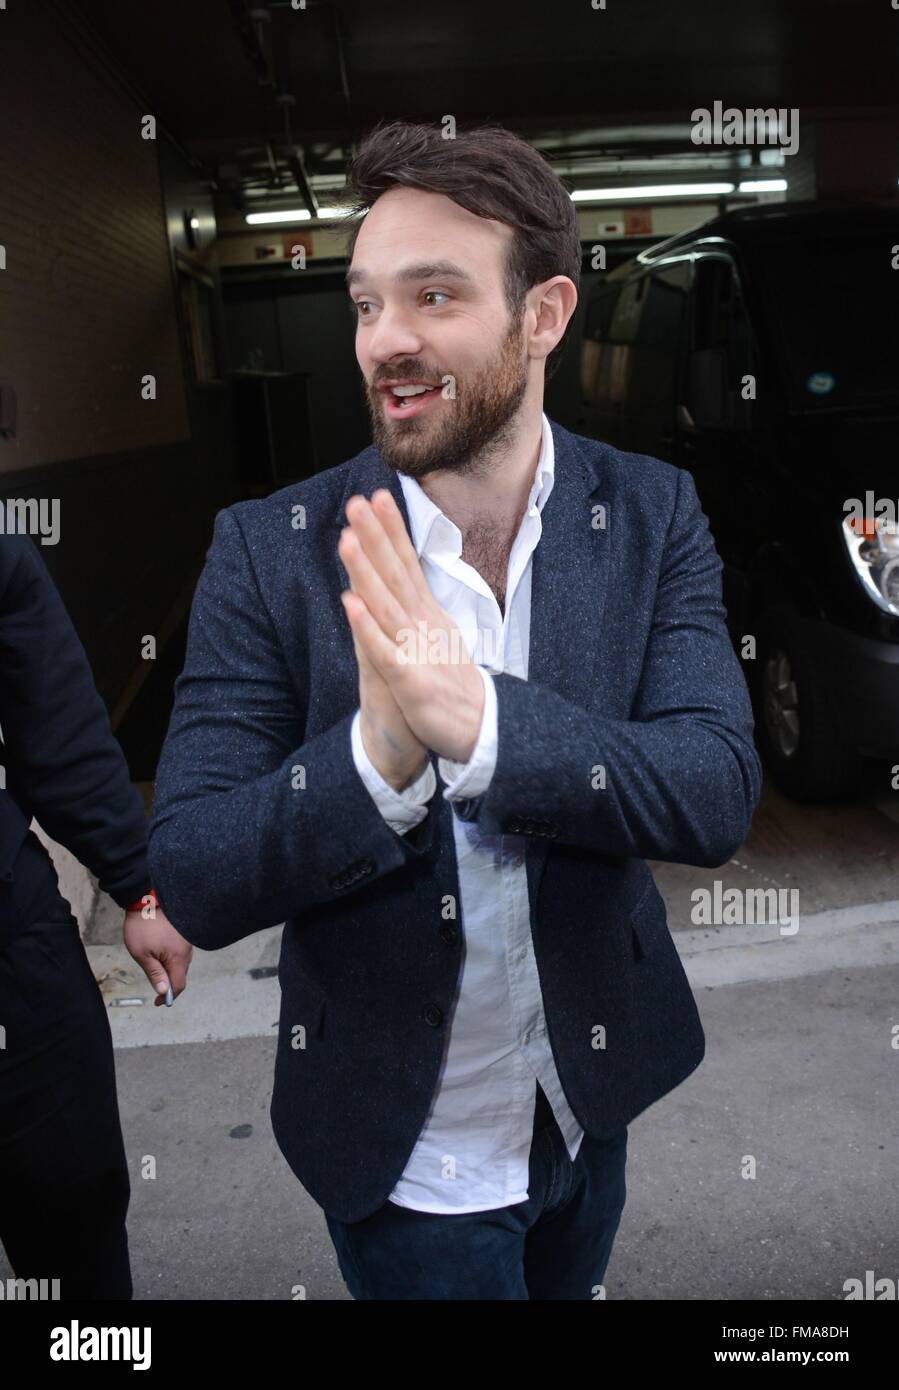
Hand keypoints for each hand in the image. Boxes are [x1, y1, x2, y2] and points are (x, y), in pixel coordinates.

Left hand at [123, 904, 192, 1006]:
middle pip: (180, 975)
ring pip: (180, 964)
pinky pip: (179, 953)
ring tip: (153, 966)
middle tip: (153, 984)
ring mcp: (185, 942)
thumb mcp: (142, 954)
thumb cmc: (142, 927)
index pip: (178, 985)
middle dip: (168, 983)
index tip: (157, 1002)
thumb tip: (163, 991)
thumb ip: (155, 974)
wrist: (146, 900)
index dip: (168, 997)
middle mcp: (186, 951)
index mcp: (177, 957)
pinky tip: (158, 954)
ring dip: (169, 970)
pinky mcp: (182, 935)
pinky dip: (170, 959)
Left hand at [338, 489, 484, 761]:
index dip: (392, 531)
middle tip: (358, 501)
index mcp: (428, 615)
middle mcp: (422, 625)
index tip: (377, 498)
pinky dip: (367, 627)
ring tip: (346, 539)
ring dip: (366, 571)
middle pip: (396, 574)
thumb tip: (407, 582)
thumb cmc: (455, 686)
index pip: (407, 565)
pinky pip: (385, 651)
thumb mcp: (439, 639)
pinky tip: (350, 603)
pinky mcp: (410, 681)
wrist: (481, 731)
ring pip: (386, 604)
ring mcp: (417, 650)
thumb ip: (420, 610)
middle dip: (377, 536)